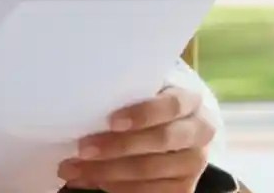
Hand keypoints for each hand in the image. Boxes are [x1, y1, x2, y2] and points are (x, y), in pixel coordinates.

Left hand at [57, 87, 214, 192]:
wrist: (181, 129)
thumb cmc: (153, 104)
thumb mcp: (147, 91)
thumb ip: (126, 93)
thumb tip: (82, 103)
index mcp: (191, 101)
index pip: (171, 105)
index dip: (143, 114)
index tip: (111, 121)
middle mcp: (199, 133)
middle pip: (160, 141)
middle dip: (117, 147)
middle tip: (82, 149)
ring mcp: (194, 164)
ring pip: (150, 172)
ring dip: (107, 172)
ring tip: (73, 169)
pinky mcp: (184, 188)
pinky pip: (148, 192)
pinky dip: (116, 187)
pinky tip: (90, 179)